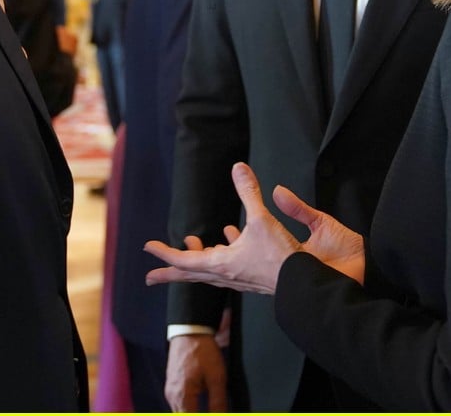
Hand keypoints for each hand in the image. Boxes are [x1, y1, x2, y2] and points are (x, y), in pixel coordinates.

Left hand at [146, 163, 299, 293]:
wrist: (302, 282)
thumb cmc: (280, 256)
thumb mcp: (262, 219)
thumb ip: (249, 193)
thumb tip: (239, 168)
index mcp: (221, 264)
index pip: (183, 260)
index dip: (164, 252)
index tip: (148, 248)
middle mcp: (225, 274)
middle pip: (190, 274)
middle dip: (169, 272)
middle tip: (150, 277)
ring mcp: (237, 278)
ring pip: (209, 270)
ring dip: (197, 259)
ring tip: (193, 244)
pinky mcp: (250, 276)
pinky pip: (229, 265)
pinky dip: (223, 252)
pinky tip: (230, 237)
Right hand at [165, 334, 227, 411]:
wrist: (190, 331)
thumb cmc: (203, 351)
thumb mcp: (217, 377)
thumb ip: (218, 403)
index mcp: (182, 396)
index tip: (214, 414)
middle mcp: (172, 396)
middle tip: (213, 410)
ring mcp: (170, 391)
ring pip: (180, 412)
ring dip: (192, 412)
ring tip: (208, 408)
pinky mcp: (171, 385)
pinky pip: (178, 404)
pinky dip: (189, 407)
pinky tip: (200, 403)